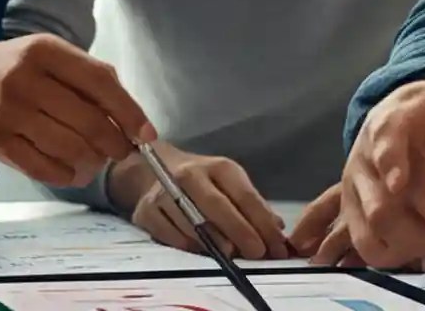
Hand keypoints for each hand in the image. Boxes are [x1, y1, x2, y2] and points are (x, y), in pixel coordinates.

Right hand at [0, 34, 156, 186]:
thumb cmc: (12, 68)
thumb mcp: (48, 56)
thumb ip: (87, 78)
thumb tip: (130, 117)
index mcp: (46, 51)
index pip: (100, 82)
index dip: (129, 112)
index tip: (146, 134)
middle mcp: (26, 78)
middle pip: (87, 120)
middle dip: (114, 143)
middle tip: (122, 152)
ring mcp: (7, 111)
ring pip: (67, 147)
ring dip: (91, 162)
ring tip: (96, 162)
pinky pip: (41, 166)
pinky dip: (65, 174)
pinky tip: (71, 171)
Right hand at [109, 144, 288, 259]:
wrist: (155, 169)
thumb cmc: (203, 181)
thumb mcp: (231, 184)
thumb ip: (254, 207)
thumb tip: (278, 231)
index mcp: (219, 167)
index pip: (245, 195)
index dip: (262, 222)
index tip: (277, 246)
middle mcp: (190, 175)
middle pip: (218, 206)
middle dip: (241, 232)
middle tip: (257, 254)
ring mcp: (165, 192)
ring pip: (193, 222)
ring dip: (215, 243)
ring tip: (232, 257)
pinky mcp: (147, 211)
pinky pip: (171, 235)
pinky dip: (190, 247)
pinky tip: (203, 253)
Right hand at [334, 80, 424, 269]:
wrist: (403, 118)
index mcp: (397, 120)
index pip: (386, 135)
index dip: (390, 159)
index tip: (399, 185)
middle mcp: (366, 154)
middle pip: (385, 202)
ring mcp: (354, 186)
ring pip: (373, 230)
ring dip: (418, 248)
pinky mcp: (351, 211)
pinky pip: (367, 246)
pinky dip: (399, 258)